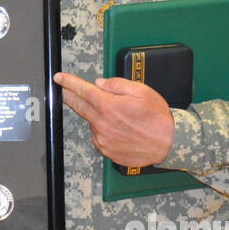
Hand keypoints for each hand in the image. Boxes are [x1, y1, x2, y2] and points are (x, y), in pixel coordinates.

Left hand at [54, 72, 174, 166]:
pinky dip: (105, 130)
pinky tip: (121, 129)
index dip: (68, 82)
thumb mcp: (141, 90)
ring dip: (97, 116)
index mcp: (108, 105)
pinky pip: (99, 136)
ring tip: (120, 117)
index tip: (59, 78)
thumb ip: (116, 84)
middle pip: (78, 106)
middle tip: (65, 90)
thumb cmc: (157, 118)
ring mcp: (102, 138)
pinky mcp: (106, 150)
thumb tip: (99, 84)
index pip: (82, 90)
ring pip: (92, 122)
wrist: (169, 144)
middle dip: (69, 96)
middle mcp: (101, 123)